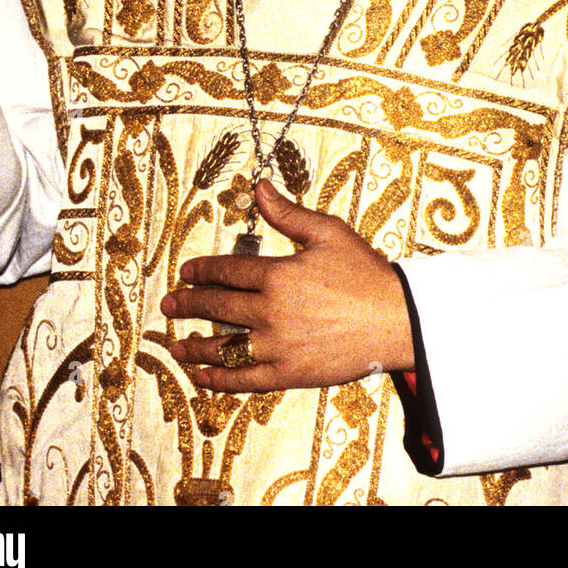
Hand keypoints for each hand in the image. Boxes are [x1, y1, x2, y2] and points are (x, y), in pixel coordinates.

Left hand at [162, 178, 413, 391]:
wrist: (398, 319)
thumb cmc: (365, 273)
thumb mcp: (328, 233)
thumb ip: (288, 213)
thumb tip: (258, 187)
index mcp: (278, 275)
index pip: (227, 271)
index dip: (202, 270)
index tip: (186, 272)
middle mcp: (271, 312)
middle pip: (218, 306)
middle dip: (189, 304)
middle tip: (169, 305)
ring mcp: (278, 346)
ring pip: (224, 346)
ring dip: (195, 345)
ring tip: (176, 344)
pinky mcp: (289, 373)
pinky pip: (245, 379)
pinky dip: (220, 379)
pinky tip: (202, 376)